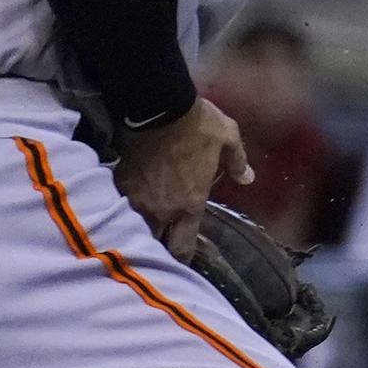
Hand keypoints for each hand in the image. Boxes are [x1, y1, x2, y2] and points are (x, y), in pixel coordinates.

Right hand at [115, 99, 251, 262]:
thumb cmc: (198, 126)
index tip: (181, 260)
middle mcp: (161, 210)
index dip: (183, 258)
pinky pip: (120, 205)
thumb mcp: (228, 139)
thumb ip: (238, 163)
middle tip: (158, 246)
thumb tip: (248, 179)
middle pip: (154, 243)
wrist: (159, 107)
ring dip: (139, 230)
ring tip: (139, 231)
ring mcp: (136, 199)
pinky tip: (127, 205)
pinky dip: (125, 208)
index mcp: (189, 205)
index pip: (183, 245)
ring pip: (134, 227)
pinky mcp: (119, 184)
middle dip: (156, 248)